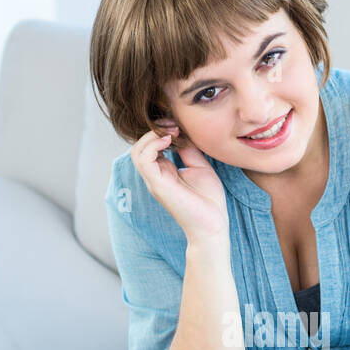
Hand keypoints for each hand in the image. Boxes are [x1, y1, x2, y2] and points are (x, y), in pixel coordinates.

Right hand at [132, 122, 228, 240]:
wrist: (213, 225)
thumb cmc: (209, 201)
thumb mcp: (200, 166)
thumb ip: (188, 149)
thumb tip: (181, 131)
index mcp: (164, 172)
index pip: (151, 145)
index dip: (161, 130)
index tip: (178, 123)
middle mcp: (155, 176)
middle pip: (140, 146)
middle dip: (155, 129)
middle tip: (174, 124)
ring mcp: (154, 181)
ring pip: (137, 151)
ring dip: (152, 135)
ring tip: (172, 131)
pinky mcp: (157, 185)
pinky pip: (143, 160)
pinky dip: (153, 145)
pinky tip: (169, 140)